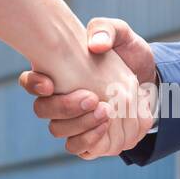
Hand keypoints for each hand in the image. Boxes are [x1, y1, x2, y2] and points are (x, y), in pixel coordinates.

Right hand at [19, 17, 156, 158]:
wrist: (148, 75)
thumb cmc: (126, 51)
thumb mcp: (119, 33)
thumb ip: (105, 31)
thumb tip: (95, 45)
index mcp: (58, 72)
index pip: (32, 82)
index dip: (34, 84)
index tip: (50, 83)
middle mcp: (59, 97)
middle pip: (43, 110)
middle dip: (65, 107)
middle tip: (92, 98)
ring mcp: (73, 119)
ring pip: (58, 130)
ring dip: (80, 124)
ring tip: (106, 112)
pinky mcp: (90, 136)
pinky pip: (78, 148)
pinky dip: (90, 141)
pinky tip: (106, 127)